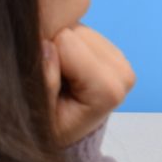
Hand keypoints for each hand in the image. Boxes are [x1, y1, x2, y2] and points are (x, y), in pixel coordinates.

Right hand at [43, 25, 134, 146]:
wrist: (63, 133)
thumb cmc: (46, 128)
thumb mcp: (39, 115)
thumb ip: (44, 82)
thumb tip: (45, 45)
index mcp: (107, 89)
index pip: (65, 41)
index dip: (45, 56)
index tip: (43, 82)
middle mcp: (122, 72)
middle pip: (74, 31)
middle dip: (54, 49)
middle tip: (51, 79)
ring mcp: (121, 60)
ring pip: (77, 27)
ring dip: (60, 46)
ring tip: (58, 75)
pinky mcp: (113, 52)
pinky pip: (81, 30)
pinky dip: (67, 44)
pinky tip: (65, 67)